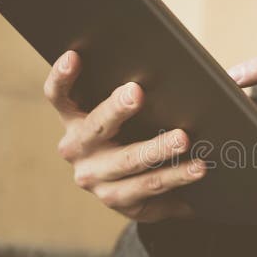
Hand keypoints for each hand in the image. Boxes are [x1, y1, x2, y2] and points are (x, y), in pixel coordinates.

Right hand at [44, 50, 205, 221]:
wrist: (143, 190)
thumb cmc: (137, 135)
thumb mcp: (131, 115)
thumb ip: (141, 94)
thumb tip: (195, 71)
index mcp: (74, 119)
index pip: (59, 96)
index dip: (62, 77)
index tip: (75, 56)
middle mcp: (77, 149)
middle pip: (96, 126)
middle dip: (116, 109)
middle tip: (137, 93)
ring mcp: (94, 178)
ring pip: (127, 160)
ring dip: (157, 148)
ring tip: (183, 138)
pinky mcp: (117, 200)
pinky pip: (149, 185)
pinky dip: (176, 175)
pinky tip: (197, 167)